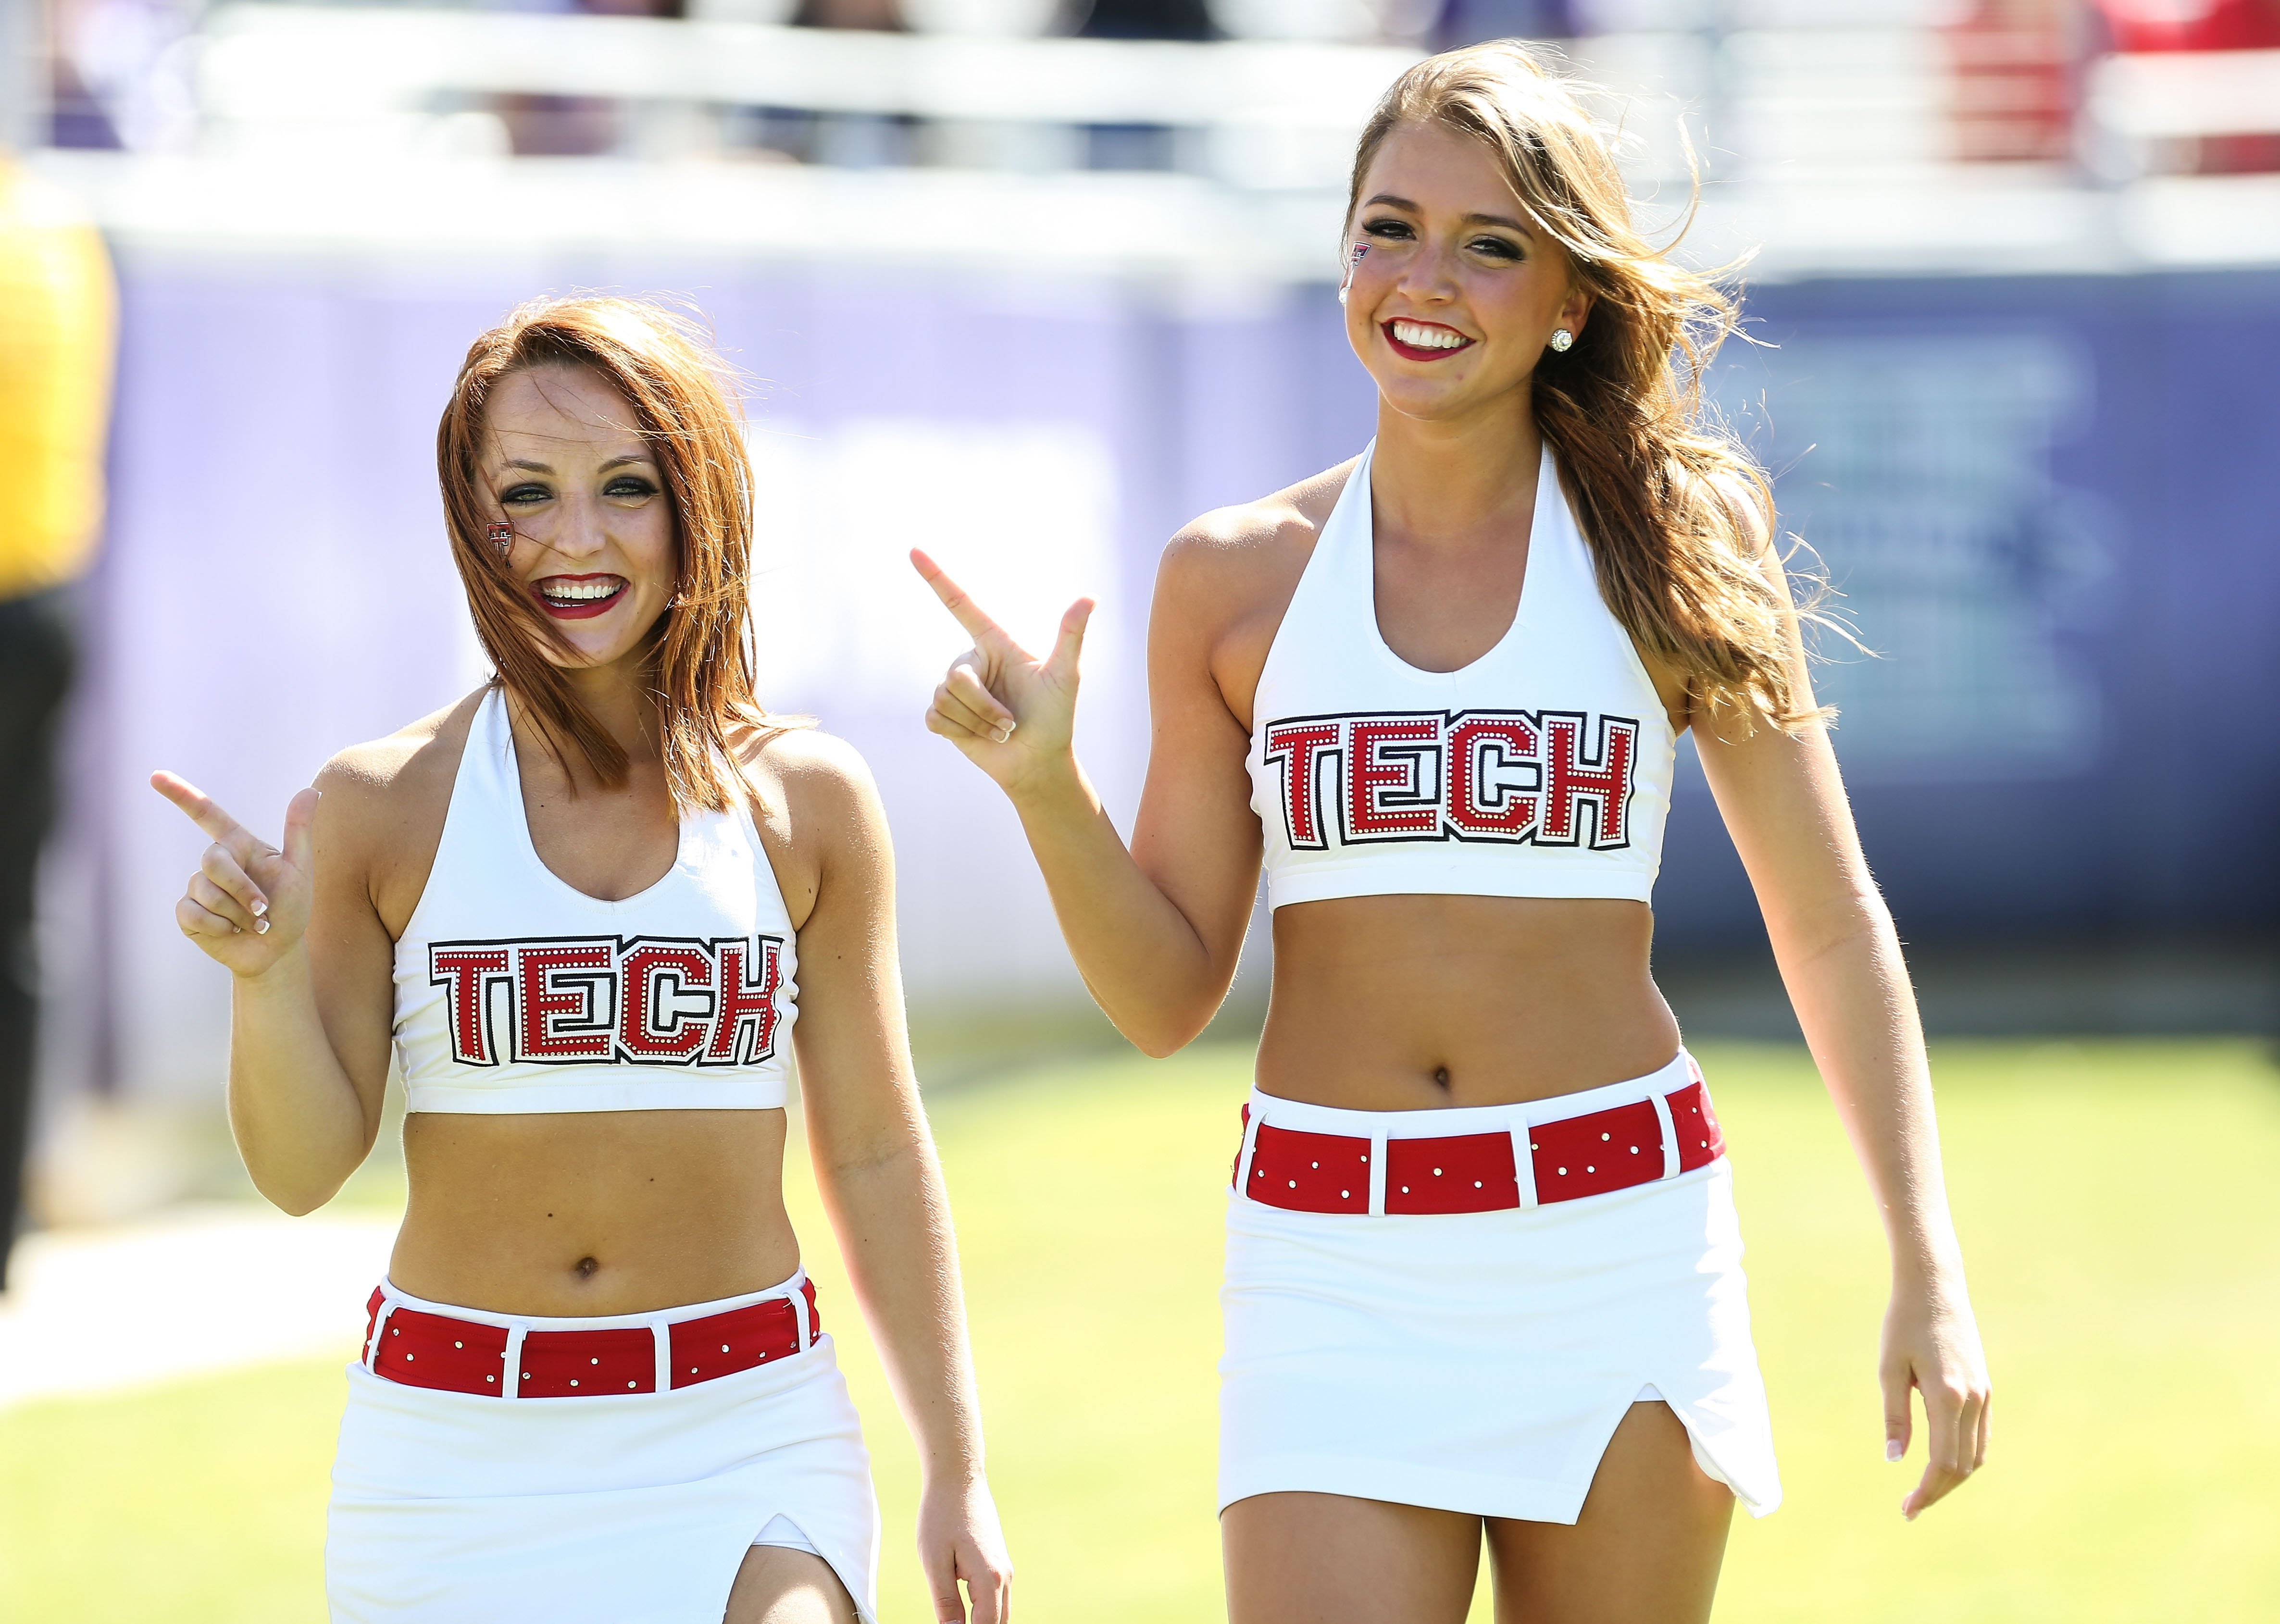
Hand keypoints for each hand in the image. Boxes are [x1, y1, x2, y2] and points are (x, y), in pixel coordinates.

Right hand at [150, 772, 317, 979]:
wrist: (277, 950)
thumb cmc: (291, 909)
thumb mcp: (300, 870)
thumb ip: (300, 830)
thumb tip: (312, 789)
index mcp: (240, 847)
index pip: (208, 815)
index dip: (182, 795)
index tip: (155, 776)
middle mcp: (217, 864)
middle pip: (213, 861)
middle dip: (242, 889)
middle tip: (264, 909)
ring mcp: (199, 888)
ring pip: (205, 890)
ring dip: (236, 913)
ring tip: (252, 923)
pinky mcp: (188, 914)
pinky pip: (193, 913)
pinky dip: (219, 927)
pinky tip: (231, 933)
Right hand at [911, 547, 1091, 797]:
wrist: (1038, 762)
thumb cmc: (1056, 717)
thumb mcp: (1066, 675)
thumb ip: (1071, 636)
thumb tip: (1090, 597)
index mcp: (995, 643)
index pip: (961, 604)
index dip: (937, 577)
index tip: (913, 550)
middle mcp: (972, 661)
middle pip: (956, 675)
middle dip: (985, 706)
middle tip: (1011, 722)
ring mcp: (955, 689)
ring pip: (945, 699)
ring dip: (978, 722)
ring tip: (1002, 731)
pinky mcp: (942, 716)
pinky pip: (935, 717)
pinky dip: (961, 732)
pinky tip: (980, 738)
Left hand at [916, 1475, 1010, 1623]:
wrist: (959, 1477)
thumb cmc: (941, 1516)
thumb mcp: (934, 1561)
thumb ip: (946, 1601)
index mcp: (989, 1578)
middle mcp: (1004, 1575)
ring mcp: (1004, 1567)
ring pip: (1000, 1611)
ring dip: (983, 1622)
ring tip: (958, 1622)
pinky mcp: (999, 1560)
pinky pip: (997, 1596)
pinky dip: (985, 1610)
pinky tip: (966, 1612)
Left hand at [1880, 1266, 1990, 1518]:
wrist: (1935, 1286)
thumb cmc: (1903, 1323)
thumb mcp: (1889, 1369)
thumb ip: (1895, 1416)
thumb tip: (1895, 1460)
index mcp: (1947, 1397)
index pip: (1942, 1461)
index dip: (1926, 1491)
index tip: (1907, 1509)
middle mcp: (1973, 1399)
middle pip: (1962, 1465)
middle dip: (1938, 1490)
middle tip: (1911, 1507)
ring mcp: (1984, 1393)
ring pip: (1977, 1453)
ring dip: (1954, 1477)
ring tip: (1926, 1489)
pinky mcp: (1985, 1386)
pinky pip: (1981, 1434)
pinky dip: (1966, 1456)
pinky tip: (1945, 1461)